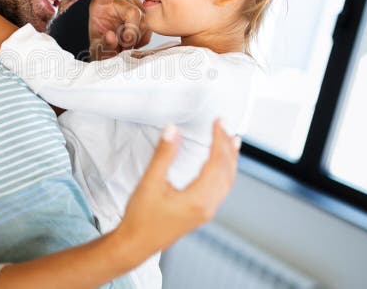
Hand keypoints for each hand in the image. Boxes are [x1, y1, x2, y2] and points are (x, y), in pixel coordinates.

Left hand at [88, 0, 150, 60]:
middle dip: (131, 32)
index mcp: (101, 4)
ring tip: (125, 45)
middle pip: (132, 12)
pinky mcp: (143, 15)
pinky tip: (132, 42)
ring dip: (136, 38)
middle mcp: (118, 2)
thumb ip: (104, 43)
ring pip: (144, 21)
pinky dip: (142, 38)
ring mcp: (133, 6)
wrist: (110, 50)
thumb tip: (111, 37)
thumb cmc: (101, 45)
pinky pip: (149, 27)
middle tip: (123, 46)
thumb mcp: (97, 47)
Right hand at [115, 119, 239, 259]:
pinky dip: (225, 172)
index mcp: (198, 199)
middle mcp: (207, 206)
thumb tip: (172, 131)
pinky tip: (220, 165)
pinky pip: (222, 188)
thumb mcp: (150, 183)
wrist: (135, 244)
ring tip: (231, 141)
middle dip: (227, 146)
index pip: (217, 162)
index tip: (218, 123)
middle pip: (226, 171)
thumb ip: (163, 155)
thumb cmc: (141, 219)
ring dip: (230, 159)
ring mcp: (206, 211)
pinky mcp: (201, 212)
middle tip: (225, 125)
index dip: (219, 139)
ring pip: (227, 181)